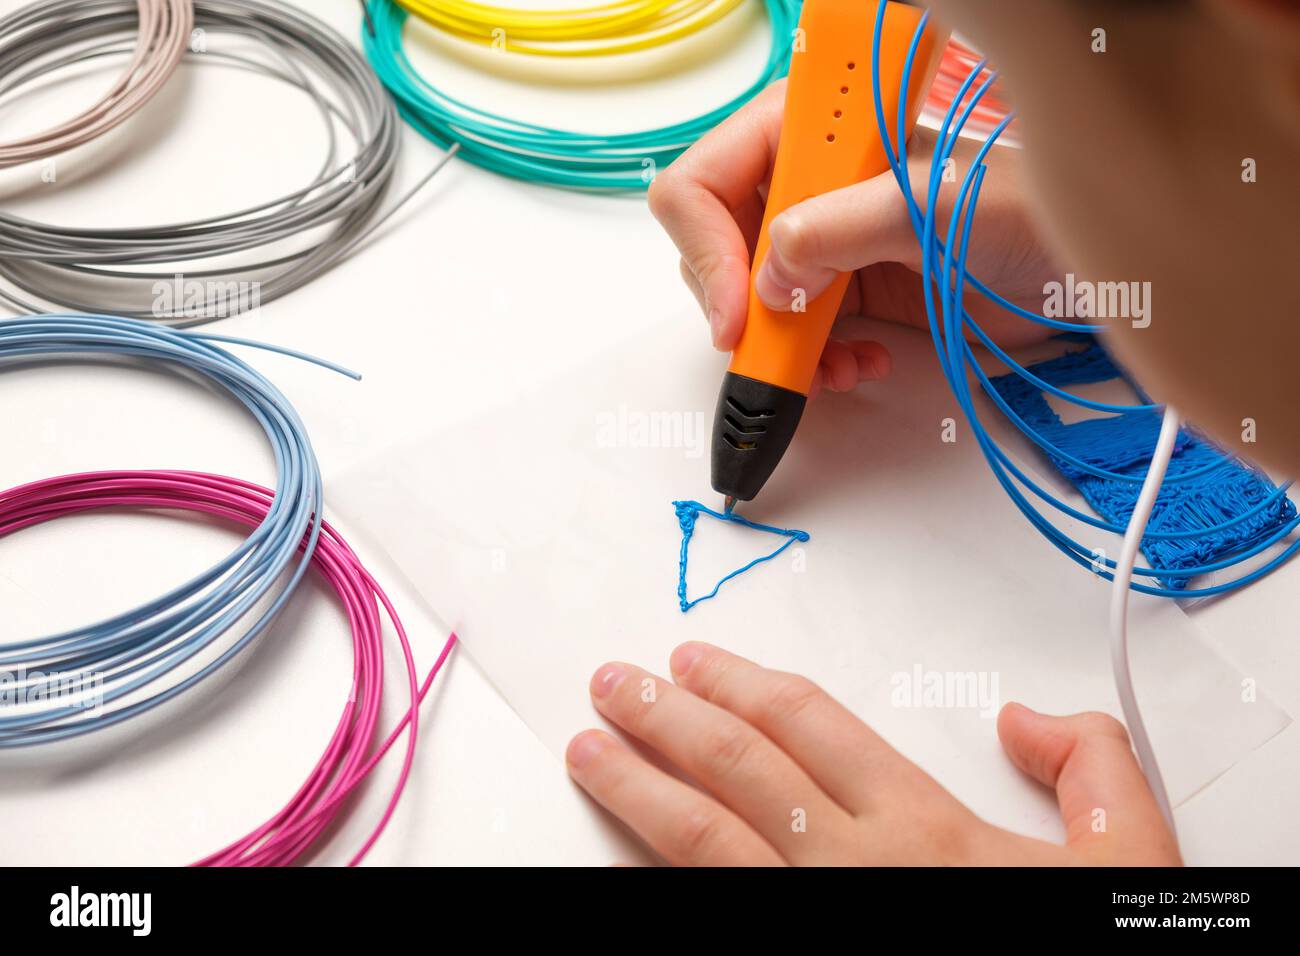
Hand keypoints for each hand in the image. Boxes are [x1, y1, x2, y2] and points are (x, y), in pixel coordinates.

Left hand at [566, 642, 1181, 865]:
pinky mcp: (782, 953)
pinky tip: (623, 850)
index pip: (807, 724)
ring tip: (589, 747)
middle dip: (666, 715)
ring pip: (700, 836)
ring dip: (637, 783)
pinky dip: (660, 871)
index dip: (742, 682)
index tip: (695, 661)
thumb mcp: (1128, 865)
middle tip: (615, 683)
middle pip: (738, 765)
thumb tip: (1030, 718)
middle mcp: (854, 868)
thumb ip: (1093, 771)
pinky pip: (706, 905)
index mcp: (923, 829)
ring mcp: (807, 917)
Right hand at [648, 80, 1062, 394]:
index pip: (705, 183)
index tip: (740, 312)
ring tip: (832, 368)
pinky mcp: (844, 292)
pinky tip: (856, 365)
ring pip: (748, 302)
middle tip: (778, 350)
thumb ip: (838, 228)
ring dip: (777, 347)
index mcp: (810, 134)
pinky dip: (811, 363)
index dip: (707, 250)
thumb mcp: (928, 207)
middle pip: (715, 250)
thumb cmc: (1023, 214)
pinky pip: (790, 335)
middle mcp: (804, 186)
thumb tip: (769, 275)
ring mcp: (822, 243)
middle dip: (741, 308)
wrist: (1077, 274)